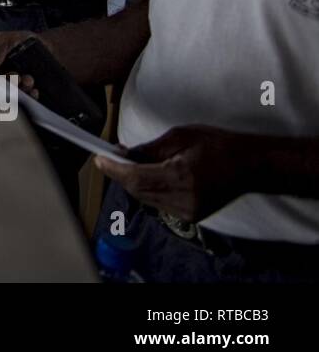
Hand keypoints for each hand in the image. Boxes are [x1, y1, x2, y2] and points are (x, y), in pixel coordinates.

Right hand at [0, 30, 54, 98]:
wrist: (48, 48)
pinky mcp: (18, 97)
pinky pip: (19, 104)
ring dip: (16, 91)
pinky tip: (34, 89)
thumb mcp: (3, 41)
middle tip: (15, 77)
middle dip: (0, 86)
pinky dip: (27, 98)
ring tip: (28, 79)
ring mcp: (3, 89)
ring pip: (3, 99)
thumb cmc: (20, 40)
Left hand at [95, 126, 256, 222]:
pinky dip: (148, 189)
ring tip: (126, 163)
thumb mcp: (181, 136)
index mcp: (181, 177)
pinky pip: (159, 203)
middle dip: (120, 174)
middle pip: (138, 191)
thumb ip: (150, 148)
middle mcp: (184, 199)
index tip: (98, 158)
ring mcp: (189, 211)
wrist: (251, 166)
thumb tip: (123, 153)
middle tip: (108, 157)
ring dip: (132, 182)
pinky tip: (146, 174)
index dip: (113, 169)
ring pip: (146, 199)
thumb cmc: (219, 145)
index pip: (136, 178)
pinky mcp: (193, 215)